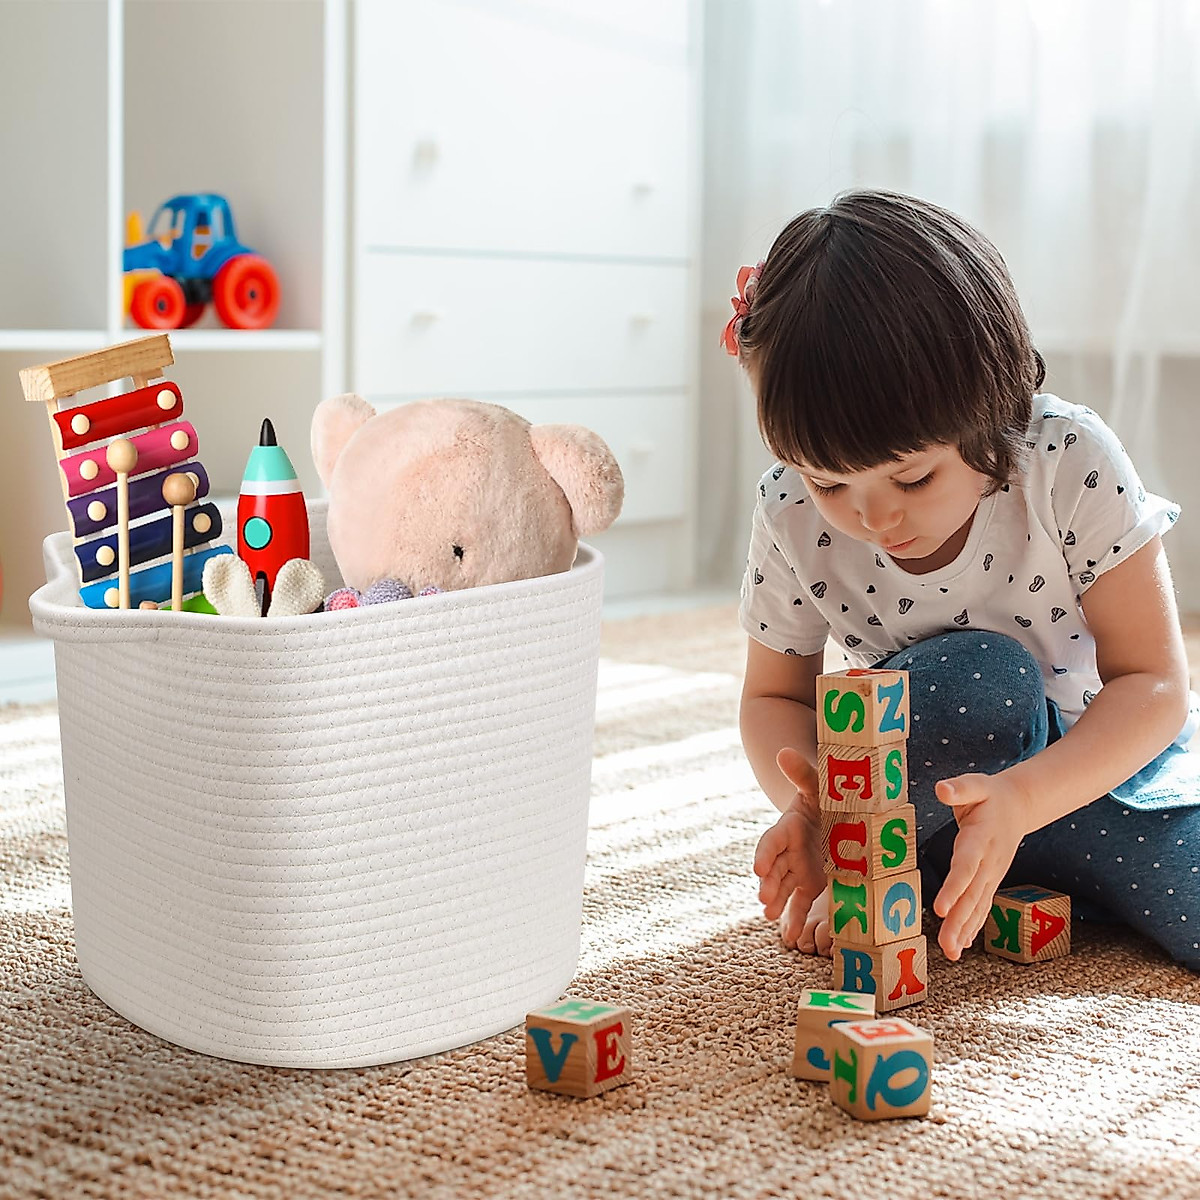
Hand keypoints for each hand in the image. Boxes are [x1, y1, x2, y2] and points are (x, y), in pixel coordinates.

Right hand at [752, 748, 825, 948]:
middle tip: (763, 899)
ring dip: (776, 901)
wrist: (840, 811)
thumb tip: (784, 751)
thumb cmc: (827, 795)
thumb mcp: (818, 784)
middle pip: (775, 868)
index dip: (765, 854)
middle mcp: (790, 850)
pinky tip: (791, 936)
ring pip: (783, 887)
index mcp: (790, 826)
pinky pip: (800, 902)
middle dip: (769, 883)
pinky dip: (795, 918)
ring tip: (769, 916)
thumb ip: (803, 772)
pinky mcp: (811, 884)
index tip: (757, 868)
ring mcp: (799, 868)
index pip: (772, 840)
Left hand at [932, 771, 1032, 960]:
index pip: (966, 866)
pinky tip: (960, 944)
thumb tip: (941, 789)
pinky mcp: (990, 880)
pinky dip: (972, 925)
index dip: (955, 888)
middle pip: (972, 894)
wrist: (1018, 806)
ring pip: (978, 905)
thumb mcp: (976, 784)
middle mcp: (989, 862)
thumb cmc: (990, 794)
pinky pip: (982, 906)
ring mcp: (992, 874)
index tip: (941, 908)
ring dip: (963, 929)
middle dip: (958, 921)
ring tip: (950, 952)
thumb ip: (959, 788)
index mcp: (981, 839)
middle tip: (945, 945)